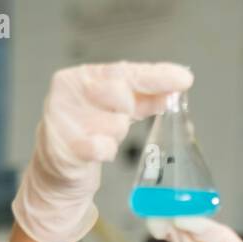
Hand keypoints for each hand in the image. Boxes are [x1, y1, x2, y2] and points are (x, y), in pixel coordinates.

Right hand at [12, 61, 193, 241]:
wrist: (58, 168)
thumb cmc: (89, 133)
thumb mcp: (118, 111)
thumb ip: (143, 100)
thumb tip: (172, 92)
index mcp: (86, 76)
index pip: (126, 71)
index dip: (157, 76)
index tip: (183, 79)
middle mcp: (71, 90)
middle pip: (120, 92)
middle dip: (129, 108)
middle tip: (123, 117)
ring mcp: (63, 117)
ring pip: (114, 123)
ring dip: (116, 135)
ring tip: (101, 137)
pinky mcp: (63, 146)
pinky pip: (99, 147)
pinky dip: (105, 150)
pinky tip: (99, 150)